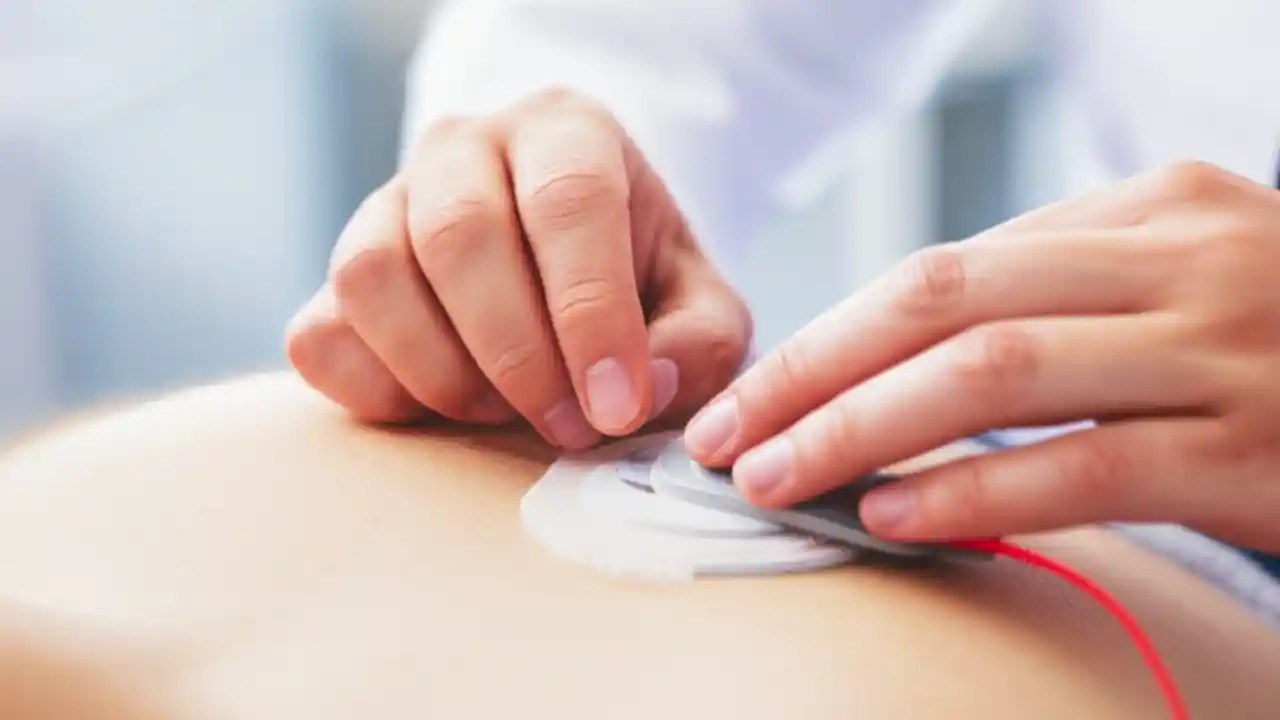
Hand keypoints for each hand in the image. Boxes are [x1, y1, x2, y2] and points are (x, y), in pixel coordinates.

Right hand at [286, 89, 750, 447]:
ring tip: (505, 412)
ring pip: (373, 275)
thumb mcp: (699, 310)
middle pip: (460, 234)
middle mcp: (464, 148)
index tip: (616, 406)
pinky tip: (442, 411)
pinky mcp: (333, 278)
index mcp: (566, 132)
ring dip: (444, 372)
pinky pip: (320, 336)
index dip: (591, 312)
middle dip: (517, 353)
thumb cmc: (640, 289)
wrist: (566, 275)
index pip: (569, 199)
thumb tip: (637, 387)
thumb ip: (696, 345)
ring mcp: (385, 204)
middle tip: (567, 427)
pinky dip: (378, 392)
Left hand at [684, 161, 1279, 551]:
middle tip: (726, 433)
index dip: (833, 333)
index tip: (754, 389)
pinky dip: (978, 490)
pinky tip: (897, 516)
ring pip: (997, 373)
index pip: (945, 267)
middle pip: (944, 302)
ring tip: (778, 476)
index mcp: (1148, 206)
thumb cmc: (1276, 350)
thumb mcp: (1172, 287)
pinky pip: (1085, 466)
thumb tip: (887, 356)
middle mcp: (1180, 258)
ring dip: (865, 428)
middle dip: (815, 370)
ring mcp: (1223, 346)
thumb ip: (1053, 299)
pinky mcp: (1256, 447)